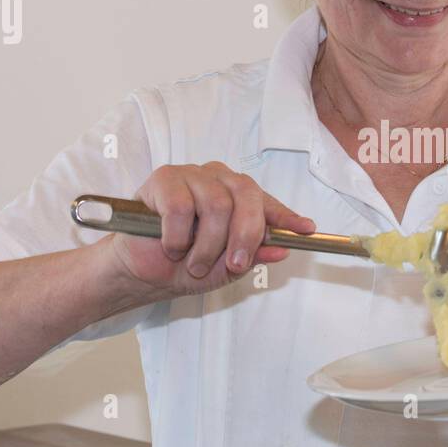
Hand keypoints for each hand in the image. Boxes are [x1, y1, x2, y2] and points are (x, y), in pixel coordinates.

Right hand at [107, 161, 315, 298]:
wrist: (141, 271)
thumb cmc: (184, 264)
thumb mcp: (225, 268)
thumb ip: (252, 256)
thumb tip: (283, 249)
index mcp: (237, 197)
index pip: (266, 201)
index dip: (287, 215)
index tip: (306, 230)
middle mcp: (218, 179)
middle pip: (246, 196)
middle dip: (245, 235)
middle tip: (234, 264)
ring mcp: (191, 175)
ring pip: (215, 205)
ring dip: (205, 245)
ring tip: (193, 263)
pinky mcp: (163, 179)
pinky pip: (179, 207)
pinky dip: (178, 237)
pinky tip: (171, 245)